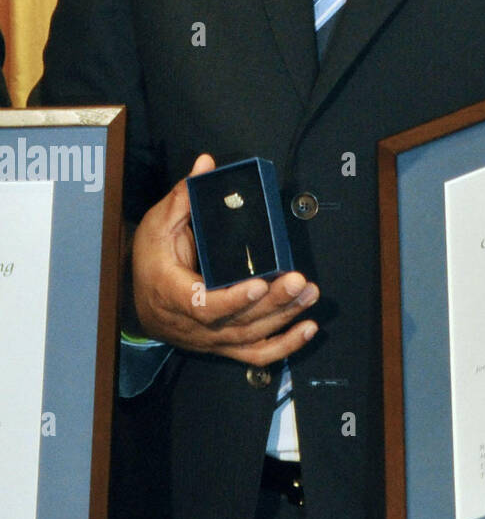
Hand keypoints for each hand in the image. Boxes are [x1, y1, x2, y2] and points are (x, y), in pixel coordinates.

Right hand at [130, 153, 319, 364]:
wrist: (141, 302)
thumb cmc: (152, 260)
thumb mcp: (159, 224)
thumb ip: (185, 196)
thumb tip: (206, 164)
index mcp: (172, 293)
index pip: (202, 305)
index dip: (232, 300)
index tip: (259, 284)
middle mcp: (192, 323)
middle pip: (235, 322)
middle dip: (272, 303)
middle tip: (299, 281)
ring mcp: (210, 338)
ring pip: (249, 337)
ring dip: (284, 317)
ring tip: (309, 294)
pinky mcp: (224, 344)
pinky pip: (255, 354)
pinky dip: (284, 346)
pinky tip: (307, 329)